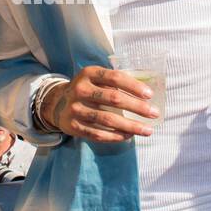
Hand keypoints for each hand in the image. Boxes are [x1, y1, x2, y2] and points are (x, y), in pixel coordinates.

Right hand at [40, 66, 159, 142]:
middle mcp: (80, 89)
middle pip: (114, 98)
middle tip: (154, 113)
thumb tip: (146, 94)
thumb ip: (114, 82)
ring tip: (147, 130)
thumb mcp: (95, 78)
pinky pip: (98, 134)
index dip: (134, 86)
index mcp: (88, 73)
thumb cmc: (86, 89)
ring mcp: (75, 109)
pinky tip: (129, 136)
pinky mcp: (73, 126)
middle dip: (137, 107)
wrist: (56, 103)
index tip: (150, 95)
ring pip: (108, 119)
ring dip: (131, 126)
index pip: (115, 77)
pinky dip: (116, 136)